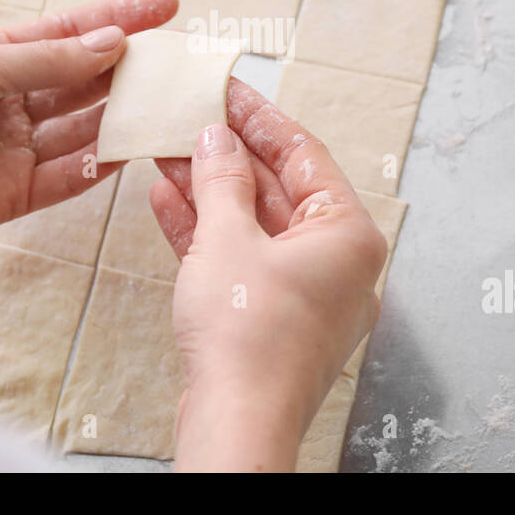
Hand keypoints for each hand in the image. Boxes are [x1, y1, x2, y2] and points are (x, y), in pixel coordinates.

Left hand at [0, 0, 176, 252]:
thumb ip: (47, 62)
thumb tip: (112, 44)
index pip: (70, 34)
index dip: (118, 18)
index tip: (168, 5)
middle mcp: (9, 103)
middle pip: (83, 82)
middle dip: (131, 70)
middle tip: (181, 61)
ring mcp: (11, 150)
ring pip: (82, 130)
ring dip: (123, 117)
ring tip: (168, 104)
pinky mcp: (8, 196)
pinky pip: (65, 179)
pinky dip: (96, 166)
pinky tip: (130, 151)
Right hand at [150, 80, 387, 471]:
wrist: (236, 424)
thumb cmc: (249, 339)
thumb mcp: (228, 238)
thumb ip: (222, 180)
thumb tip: (216, 140)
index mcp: (348, 234)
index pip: (303, 154)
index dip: (259, 118)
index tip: (227, 91)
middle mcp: (336, 261)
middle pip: (278, 188)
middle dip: (228, 155)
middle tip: (190, 118)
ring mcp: (304, 292)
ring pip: (254, 224)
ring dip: (209, 189)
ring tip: (168, 151)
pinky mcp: (271, 318)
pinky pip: (241, 259)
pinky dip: (206, 231)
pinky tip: (167, 200)